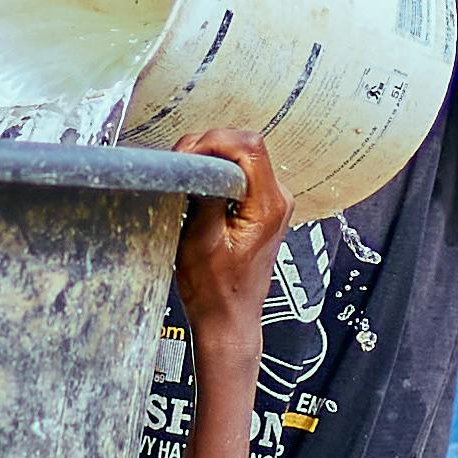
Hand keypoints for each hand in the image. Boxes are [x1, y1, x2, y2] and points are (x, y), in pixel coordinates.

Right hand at [169, 132, 292, 344]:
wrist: (229, 316)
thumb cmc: (215, 289)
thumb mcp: (199, 241)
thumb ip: (204, 196)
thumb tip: (197, 162)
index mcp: (267, 205)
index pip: (249, 146)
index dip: (213, 141)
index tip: (186, 156)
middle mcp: (277, 198)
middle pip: (246, 144)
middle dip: (208, 146)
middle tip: (180, 164)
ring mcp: (273, 201)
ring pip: (242, 154)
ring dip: (211, 157)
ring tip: (186, 174)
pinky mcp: (262, 205)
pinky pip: (241, 170)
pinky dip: (217, 168)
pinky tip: (199, 185)